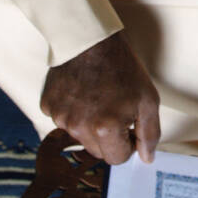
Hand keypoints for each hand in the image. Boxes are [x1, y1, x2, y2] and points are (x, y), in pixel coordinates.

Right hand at [39, 32, 160, 165]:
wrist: (91, 38)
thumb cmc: (122, 67)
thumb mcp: (148, 99)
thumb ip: (149, 133)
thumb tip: (147, 158)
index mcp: (105, 128)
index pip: (117, 159)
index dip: (127, 144)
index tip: (129, 127)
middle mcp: (79, 127)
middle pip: (97, 151)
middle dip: (109, 137)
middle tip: (115, 110)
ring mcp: (60, 116)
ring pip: (79, 136)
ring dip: (89, 125)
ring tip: (97, 98)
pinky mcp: (48, 105)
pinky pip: (62, 120)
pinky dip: (72, 111)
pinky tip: (81, 92)